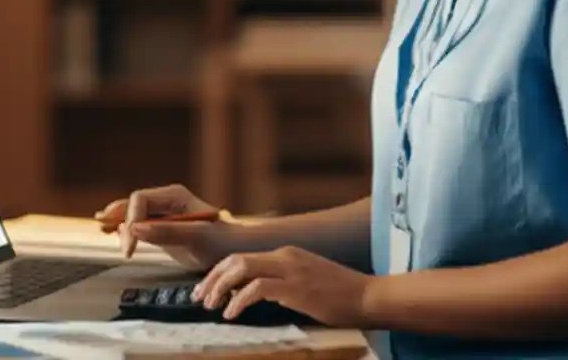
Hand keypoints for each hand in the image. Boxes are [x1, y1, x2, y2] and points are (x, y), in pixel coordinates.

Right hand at [95, 184, 235, 267]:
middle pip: (133, 204)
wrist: (234, 251)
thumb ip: (166, 231)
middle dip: (118, 216)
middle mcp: (167, 202)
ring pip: (133, 213)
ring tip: (102, 225)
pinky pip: (139, 224)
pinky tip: (113, 231)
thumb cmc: (220, 242)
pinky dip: (126, 228)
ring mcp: (164, 215)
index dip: (130, 220)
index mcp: (174, 196)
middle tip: (104, 229)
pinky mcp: (163, 229)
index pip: (140, 200)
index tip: (130, 247)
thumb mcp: (196, 237)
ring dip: (118, 219)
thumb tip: (134, 228)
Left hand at [192, 246, 373, 326]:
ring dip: (220, 287)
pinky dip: (238, 300)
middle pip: (235, 259)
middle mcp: (284, 256)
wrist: (368, 297)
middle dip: (212, 277)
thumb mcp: (306, 283)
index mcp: (286, 254)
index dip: (219, 272)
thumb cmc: (341, 295)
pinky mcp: (295, 287)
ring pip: (241, 268)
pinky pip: (256, 288)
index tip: (206, 289)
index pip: (243, 257)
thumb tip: (257, 292)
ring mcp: (290, 269)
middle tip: (199, 297)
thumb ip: (281, 284)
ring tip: (210, 306)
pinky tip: (231, 313)